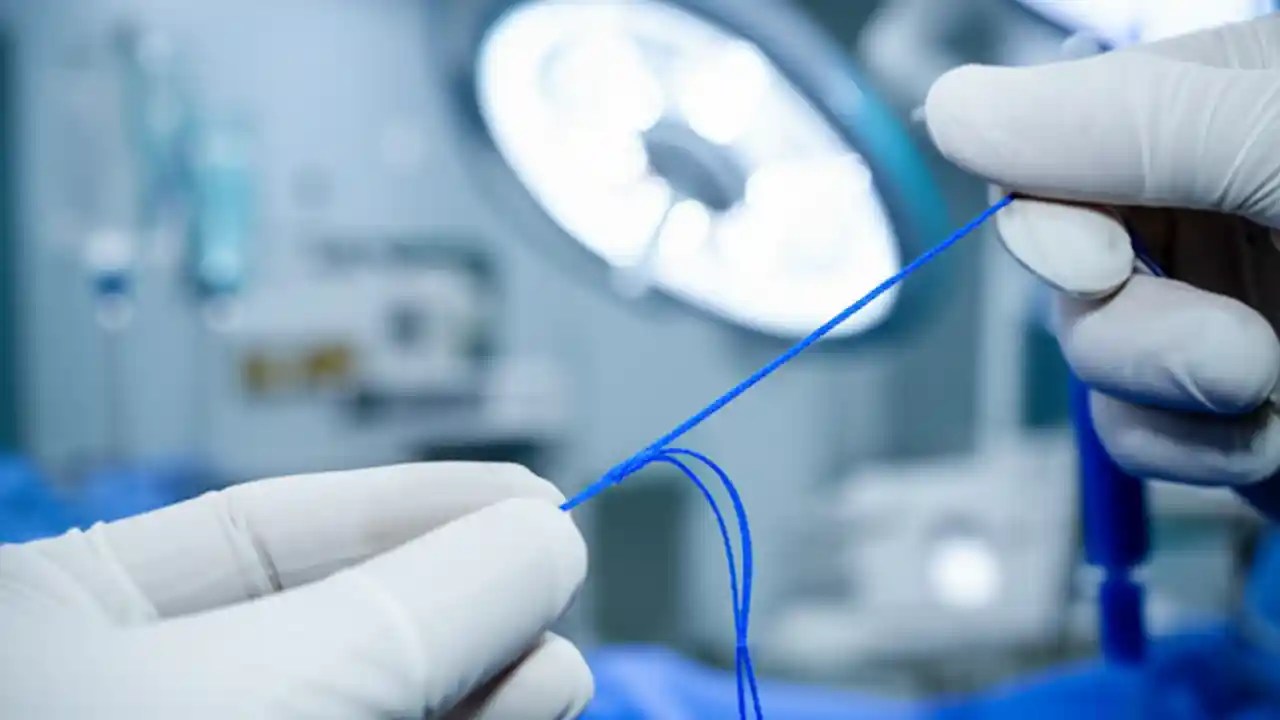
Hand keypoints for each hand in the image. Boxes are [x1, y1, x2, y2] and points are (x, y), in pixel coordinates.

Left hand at [0, 463, 590, 717]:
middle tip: (553, 584)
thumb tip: (544, 537)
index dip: (414, 507)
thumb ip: (400, 609)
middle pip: (331, 623)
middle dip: (460, 604)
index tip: (533, 501)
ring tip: (555, 674)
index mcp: (58, 622)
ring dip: (478, 683)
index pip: (267, 531)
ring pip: (371, 701)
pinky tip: (524, 710)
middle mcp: (131, 689)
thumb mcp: (246, 690)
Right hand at [924, 15, 1279, 516]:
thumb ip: (1126, 117)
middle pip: (1058, 271)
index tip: (1107, 259)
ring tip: (1271, 391)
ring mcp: (1215, 317)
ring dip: (1168, 401)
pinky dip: (1199, 455)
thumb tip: (950, 107)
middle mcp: (1206, 212)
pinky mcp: (1228, 416)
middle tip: (1236, 354)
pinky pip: (1141, 442)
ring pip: (1090, 367)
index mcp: (1214, 117)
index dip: (1052, 218)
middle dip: (1131, 330)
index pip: (1050, 148)